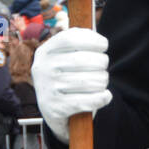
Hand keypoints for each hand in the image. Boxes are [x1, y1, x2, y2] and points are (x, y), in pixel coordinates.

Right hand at [31, 27, 111, 143]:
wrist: (52, 109)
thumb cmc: (65, 75)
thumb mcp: (64, 54)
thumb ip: (79, 41)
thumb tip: (99, 42)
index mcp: (45, 51)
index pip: (70, 39)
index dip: (92, 40)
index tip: (103, 46)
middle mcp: (43, 68)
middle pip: (84, 60)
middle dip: (102, 63)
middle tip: (102, 68)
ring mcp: (47, 89)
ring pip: (90, 81)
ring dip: (102, 81)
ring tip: (100, 82)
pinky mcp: (55, 108)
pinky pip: (88, 101)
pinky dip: (102, 98)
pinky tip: (105, 96)